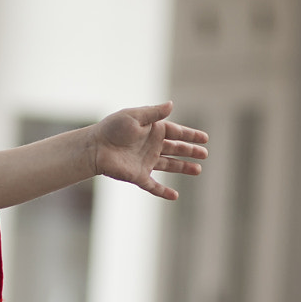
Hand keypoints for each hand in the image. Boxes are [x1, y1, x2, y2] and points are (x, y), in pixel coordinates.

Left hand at [87, 103, 207, 200]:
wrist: (95, 147)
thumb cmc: (112, 128)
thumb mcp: (134, 116)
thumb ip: (153, 113)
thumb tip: (171, 105)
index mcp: (152, 130)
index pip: (176, 132)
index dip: (191, 135)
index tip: (205, 138)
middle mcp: (151, 146)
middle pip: (176, 149)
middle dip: (190, 151)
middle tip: (205, 154)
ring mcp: (146, 162)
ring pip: (169, 166)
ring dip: (183, 168)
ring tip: (198, 170)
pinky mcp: (138, 176)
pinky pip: (153, 186)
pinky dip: (163, 192)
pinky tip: (175, 196)